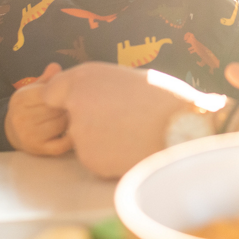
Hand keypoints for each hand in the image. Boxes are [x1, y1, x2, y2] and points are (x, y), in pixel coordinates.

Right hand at [4, 62, 71, 155]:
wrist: (11, 132)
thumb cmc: (28, 108)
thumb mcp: (32, 90)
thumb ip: (46, 80)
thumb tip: (56, 67)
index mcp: (21, 99)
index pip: (50, 93)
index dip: (63, 92)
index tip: (71, 92)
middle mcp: (22, 118)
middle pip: (57, 109)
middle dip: (68, 106)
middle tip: (77, 104)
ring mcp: (30, 135)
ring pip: (62, 124)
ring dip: (71, 119)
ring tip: (73, 115)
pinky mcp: (39, 149)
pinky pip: (62, 144)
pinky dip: (71, 137)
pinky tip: (73, 130)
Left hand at [42, 62, 225, 177]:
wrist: (184, 129)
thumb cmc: (165, 99)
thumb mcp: (129, 78)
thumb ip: (102, 88)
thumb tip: (94, 99)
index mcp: (84, 77)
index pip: (53, 92)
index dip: (70, 99)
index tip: (87, 104)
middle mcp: (75, 104)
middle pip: (72, 118)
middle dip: (90, 121)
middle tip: (123, 119)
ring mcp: (81, 135)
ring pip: (85, 141)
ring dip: (103, 141)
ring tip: (135, 133)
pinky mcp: (91, 161)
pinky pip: (97, 159)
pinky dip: (111, 157)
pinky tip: (134, 149)